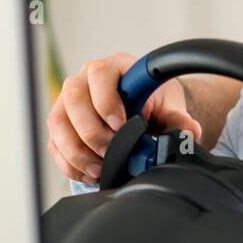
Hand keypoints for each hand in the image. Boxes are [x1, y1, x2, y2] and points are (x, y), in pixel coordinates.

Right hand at [46, 52, 202, 182]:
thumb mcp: (168, 105)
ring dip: (77, 151)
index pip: (99, 74)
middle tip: (111, 151)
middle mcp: (83, 81)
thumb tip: (188, 131)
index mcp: (112, 68)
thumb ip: (177, 118)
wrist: (143, 108)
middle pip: (72, 99)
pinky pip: (54, 145)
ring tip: (100, 168)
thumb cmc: (152, 100)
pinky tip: (89, 174)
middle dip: (91, 131)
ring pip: (58, 123)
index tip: (121, 124)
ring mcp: (67, 103)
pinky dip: (70, 164)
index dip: (106, 100)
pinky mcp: (61, 127)